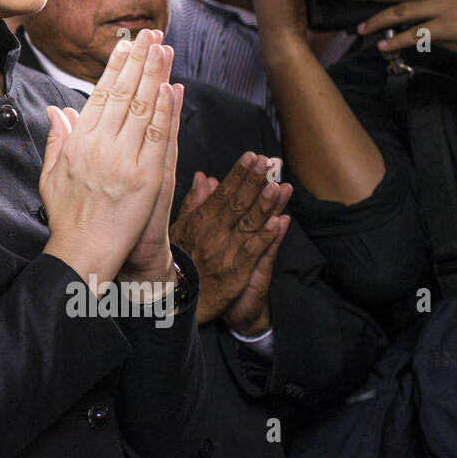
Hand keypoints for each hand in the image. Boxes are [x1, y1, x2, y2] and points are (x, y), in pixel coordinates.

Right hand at [40, 30, 181, 288]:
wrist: (82, 252)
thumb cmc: (66, 218)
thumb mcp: (50, 175)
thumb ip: (57, 139)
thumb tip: (57, 110)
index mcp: (78, 143)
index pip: (100, 95)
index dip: (115, 67)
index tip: (125, 46)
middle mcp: (100, 146)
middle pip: (124, 94)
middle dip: (138, 60)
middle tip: (151, 34)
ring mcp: (124, 161)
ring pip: (143, 109)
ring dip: (155, 75)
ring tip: (164, 49)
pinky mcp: (146, 178)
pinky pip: (158, 137)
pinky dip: (166, 110)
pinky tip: (172, 88)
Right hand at [168, 153, 291, 323]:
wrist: (178, 299)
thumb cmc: (179, 261)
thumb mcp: (179, 229)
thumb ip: (194, 203)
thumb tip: (203, 178)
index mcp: (200, 221)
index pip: (223, 193)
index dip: (238, 174)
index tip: (251, 157)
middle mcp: (213, 232)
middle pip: (237, 203)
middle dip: (253, 181)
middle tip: (267, 162)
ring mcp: (226, 251)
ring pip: (248, 223)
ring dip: (263, 204)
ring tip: (276, 185)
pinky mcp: (237, 270)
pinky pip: (254, 250)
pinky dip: (266, 236)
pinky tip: (278, 222)